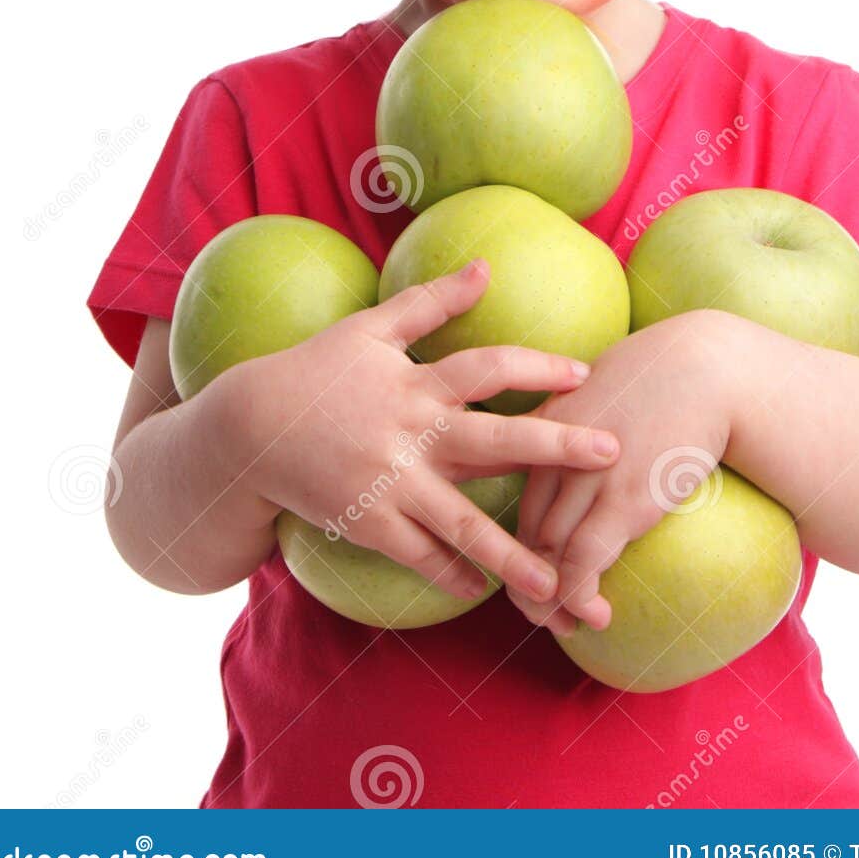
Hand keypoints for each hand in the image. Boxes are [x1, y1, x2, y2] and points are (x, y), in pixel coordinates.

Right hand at [221, 257, 621, 607]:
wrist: (249, 430)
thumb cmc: (316, 371)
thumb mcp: (371, 328)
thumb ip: (432, 301)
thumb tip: (485, 267)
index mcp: (417, 383)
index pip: (486, 369)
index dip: (535, 369)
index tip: (583, 374)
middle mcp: (412, 434)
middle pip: (494, 442)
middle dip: (554, 447)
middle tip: (609, 453)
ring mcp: (390, 483)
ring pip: (461, 521)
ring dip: (512, 552)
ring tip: (555, 580)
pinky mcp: (368, 522)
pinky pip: (418, 554)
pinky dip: (450, 573)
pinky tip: (483, 591)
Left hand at [506, 311, 730, 635]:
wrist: (710, 367)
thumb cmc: (666, 373)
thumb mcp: (604, 385)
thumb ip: (580, 418)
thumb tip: (583, 445)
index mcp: (547, 425)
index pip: (521, 499)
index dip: (524, 545)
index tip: (543, 573)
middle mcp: (555, 453)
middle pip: (525, 533)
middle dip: (531, 583)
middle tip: (550, 614)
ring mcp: (587, 479)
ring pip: (546, 556)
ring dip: (553, 602)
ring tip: (570, 625)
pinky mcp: (623, 501)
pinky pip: (583, 564)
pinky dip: (579, 597)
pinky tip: (597, 615)